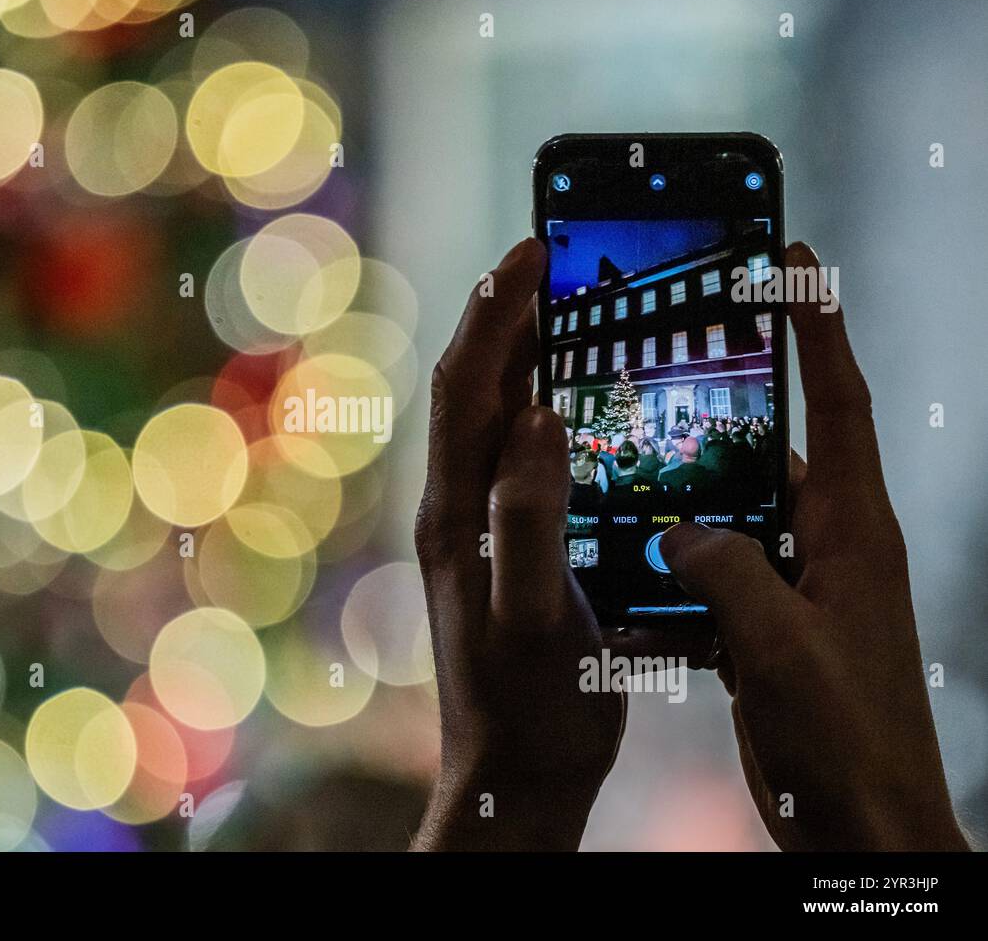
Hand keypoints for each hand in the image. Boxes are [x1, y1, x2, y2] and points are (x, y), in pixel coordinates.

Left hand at [411, 238, 625, 850]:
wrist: (515, 778)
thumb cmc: (532, 709)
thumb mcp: (537, 616)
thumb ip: (531, 518)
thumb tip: (536, 416)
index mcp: (458, 515)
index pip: (468, 388)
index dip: (495, 313)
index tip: (532, 249)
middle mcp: (455, 511)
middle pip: (472, 390)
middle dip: (504, 316)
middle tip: (553, 259)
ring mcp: (474, 530)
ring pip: (490, 420)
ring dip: (520, 356)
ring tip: (564, 308)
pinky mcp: (499, 551)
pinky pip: (512, 458)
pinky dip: (538, 409)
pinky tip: (572, 404)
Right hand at [660, 242, 966, 850]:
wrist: (862, 827)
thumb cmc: (847, 740)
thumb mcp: (783, 647)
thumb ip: (727, 573)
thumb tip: (679, 534)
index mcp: (856, 531)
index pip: (840, 402)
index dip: (818, 325)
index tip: (791, 258)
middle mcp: (832, 545)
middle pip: (777, 448)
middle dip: (728, 406)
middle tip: (667, 359)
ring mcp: (801, 586)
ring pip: (736, 512)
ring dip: (690, 493)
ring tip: (627, 461)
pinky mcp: (771, 625)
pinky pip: (719, 569)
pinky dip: (679, 559)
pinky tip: (630, 559)